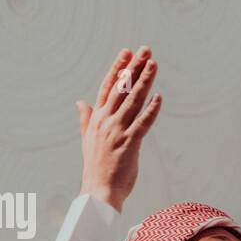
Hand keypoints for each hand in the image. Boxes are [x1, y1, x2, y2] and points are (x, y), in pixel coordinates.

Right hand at [76, 46, 162, 212]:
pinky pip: (142, 124)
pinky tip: (159, 97)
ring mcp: (117, 132)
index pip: (107, 87)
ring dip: (144, 81)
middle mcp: (106, 121)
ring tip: (153, 64)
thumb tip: (80, 101)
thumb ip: (86, 118)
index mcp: (97, 118)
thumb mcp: (88, 138)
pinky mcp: (129, 144)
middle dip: (134, 68)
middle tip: (145, 50)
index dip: (117, 68)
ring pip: (133, 101)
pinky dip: (151, 110)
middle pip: (121, 89)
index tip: (126, 52)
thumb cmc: (96, 166)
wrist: (98, 191)